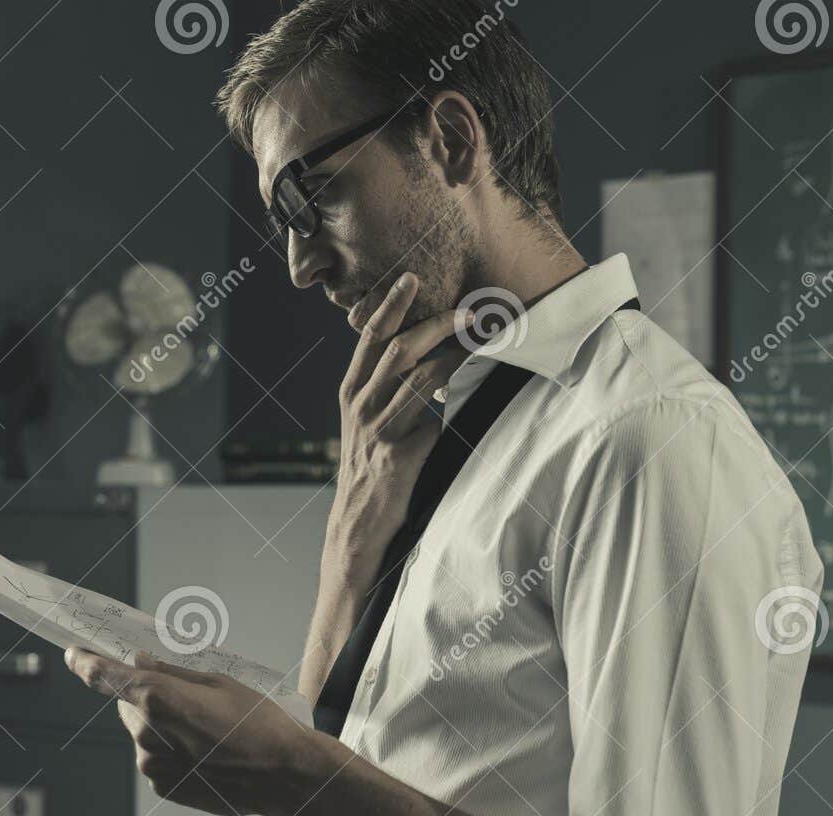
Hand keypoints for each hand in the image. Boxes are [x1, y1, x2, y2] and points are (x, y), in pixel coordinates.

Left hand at [63, 647, 336, 815]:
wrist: (282, 775)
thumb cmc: (257, 723)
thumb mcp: (217, 683)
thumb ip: (169, 673)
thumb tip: (138, 663)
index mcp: (158, 700)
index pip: (105, 677)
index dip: (85, 662)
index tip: (73, 653)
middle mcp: (146, 735)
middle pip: (129, 705)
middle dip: (148, 697)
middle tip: (189, 700)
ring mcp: (152, 765)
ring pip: (142, 733)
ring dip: (161, 726)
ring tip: (206, 731)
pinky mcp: (162, 787)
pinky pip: (155, 759)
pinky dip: (171, 751)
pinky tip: (204, 752)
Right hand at [330, 272, 467, 579]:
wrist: (359, 521)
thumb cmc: (370, 465)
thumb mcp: (364, 421)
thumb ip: (382, 387)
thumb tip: (417, 350)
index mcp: (351, 391)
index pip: (369, 337)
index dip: (390, 305)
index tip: (411, 278)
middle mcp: (360, 405)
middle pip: (399, 349)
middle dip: (436, 323)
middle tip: (468, 309)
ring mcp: (378, 430)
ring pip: (419, 379)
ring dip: (455, 356)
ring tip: (481, 342)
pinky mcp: (398, 456)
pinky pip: (433, 422)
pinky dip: (453, 407)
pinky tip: (473, 395)